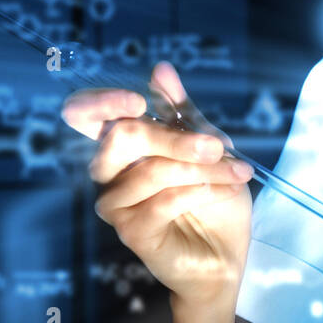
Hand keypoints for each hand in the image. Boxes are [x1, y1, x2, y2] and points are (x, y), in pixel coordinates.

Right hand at [61, 61, 253, 309]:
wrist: (226, 252)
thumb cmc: (215, 198)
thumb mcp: (209, 147)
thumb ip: (184, 112)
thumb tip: (161, 69)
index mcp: (123, 147)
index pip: (86, 116)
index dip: (101, 103)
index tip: (138, 102)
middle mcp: (110, 174)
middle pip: (120, 137)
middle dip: (176, 138)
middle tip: (218, 146)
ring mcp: (117, 204)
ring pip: (151, 170)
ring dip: (202, 168)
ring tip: (236, 173)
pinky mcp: (132, 232)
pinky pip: (163, 200)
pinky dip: (201, 191)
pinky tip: (222, 191)